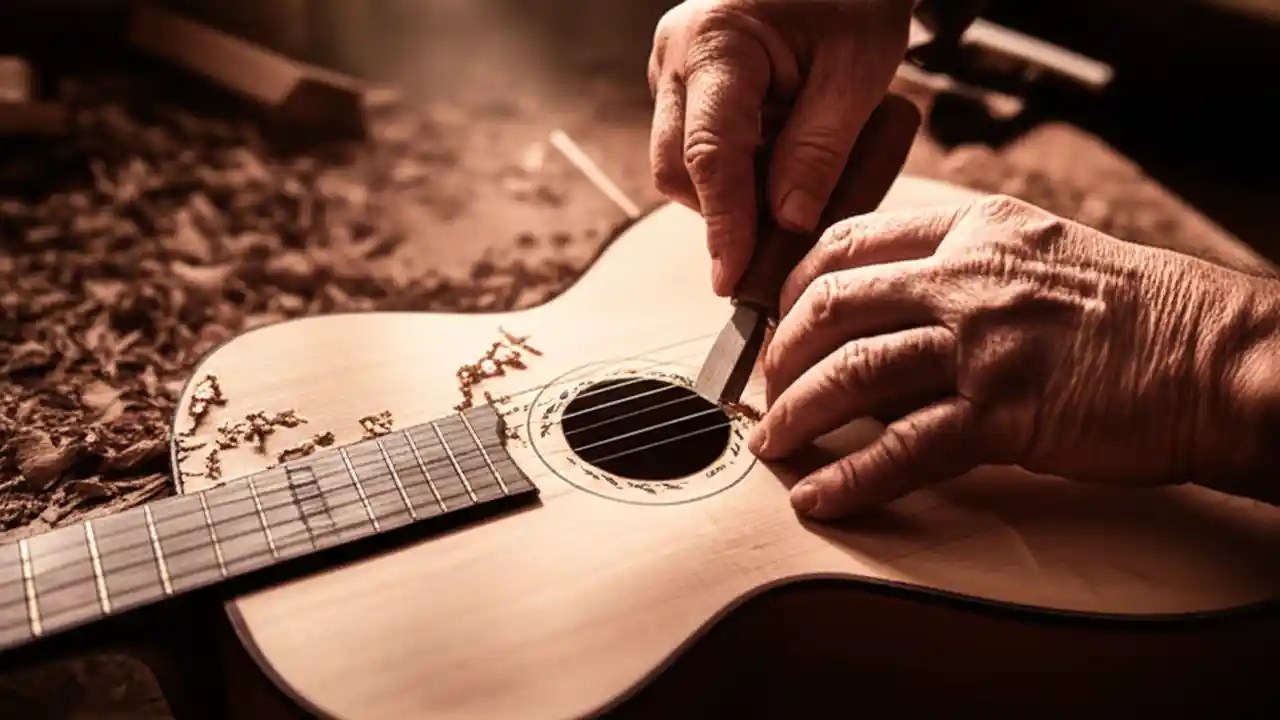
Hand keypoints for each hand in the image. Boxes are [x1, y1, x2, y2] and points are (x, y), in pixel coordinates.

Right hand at [647, 0, 915, 294]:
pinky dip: (739, 167)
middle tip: (794, 226)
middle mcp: (676, 57)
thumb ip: (820, 150)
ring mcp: (672, 70)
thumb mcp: (858, 71)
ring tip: (801, 169)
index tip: (734, 280)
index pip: (708, 155)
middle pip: (678, 168)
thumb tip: (787, 225)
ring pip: (683, 164)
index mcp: (715, 44)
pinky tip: (784, 150)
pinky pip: (697, 147)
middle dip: (729, 208)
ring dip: (736, 188)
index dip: (724, 225)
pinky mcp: (684, 84)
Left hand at [748, 194, 1279, 517]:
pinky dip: (850, 476)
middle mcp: (969, 276)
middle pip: (833, 305)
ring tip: (770, 442)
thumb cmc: (1137, 313)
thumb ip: (963, 268)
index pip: (848, 243)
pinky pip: (902, 448)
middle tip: (763, 387)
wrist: (1220, 357)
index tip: (774, 319)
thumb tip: (887, 311)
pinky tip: (819, 496)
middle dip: (781, 353)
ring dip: (798, 413)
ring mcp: (985, 342)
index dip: (793, 285)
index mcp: (974, 229)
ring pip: (854, 371)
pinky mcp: (1005, 412)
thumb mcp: (1041, 254)